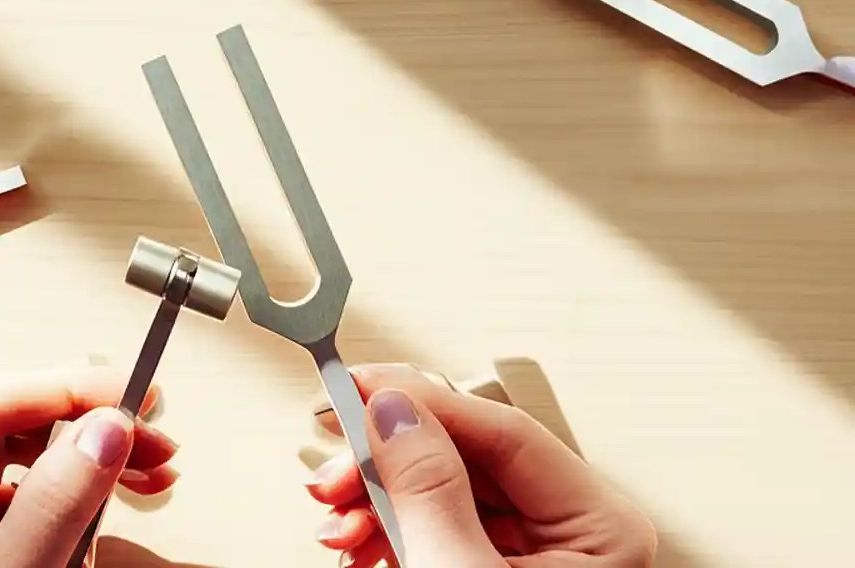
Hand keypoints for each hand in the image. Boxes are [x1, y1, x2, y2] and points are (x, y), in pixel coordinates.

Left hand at [0, 367, 179, 566]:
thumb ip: (54, 507)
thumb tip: (105, 431)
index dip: (67, 389)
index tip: (134, 396)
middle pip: (3, 423)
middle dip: (84, 424)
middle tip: (153, 436)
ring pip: (13, 455)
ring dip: (83, 457)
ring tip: (149, 470)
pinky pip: (11, 495)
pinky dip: (64, 494)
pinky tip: (109, 499)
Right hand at [306, 364, 655, 566]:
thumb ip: (430, 489)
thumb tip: (397, 410)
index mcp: (601, 529)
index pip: (504, 429)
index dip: (423, 400)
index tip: (359, 385)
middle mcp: (571, 532)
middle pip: (462, 456)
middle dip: (384, 461)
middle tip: (333, 459)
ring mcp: (528, 552)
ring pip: (436, 487)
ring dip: (371, 497)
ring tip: (334, 514)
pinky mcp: (485, 566)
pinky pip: (429, 523)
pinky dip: (382, 528)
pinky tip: (353, 539)